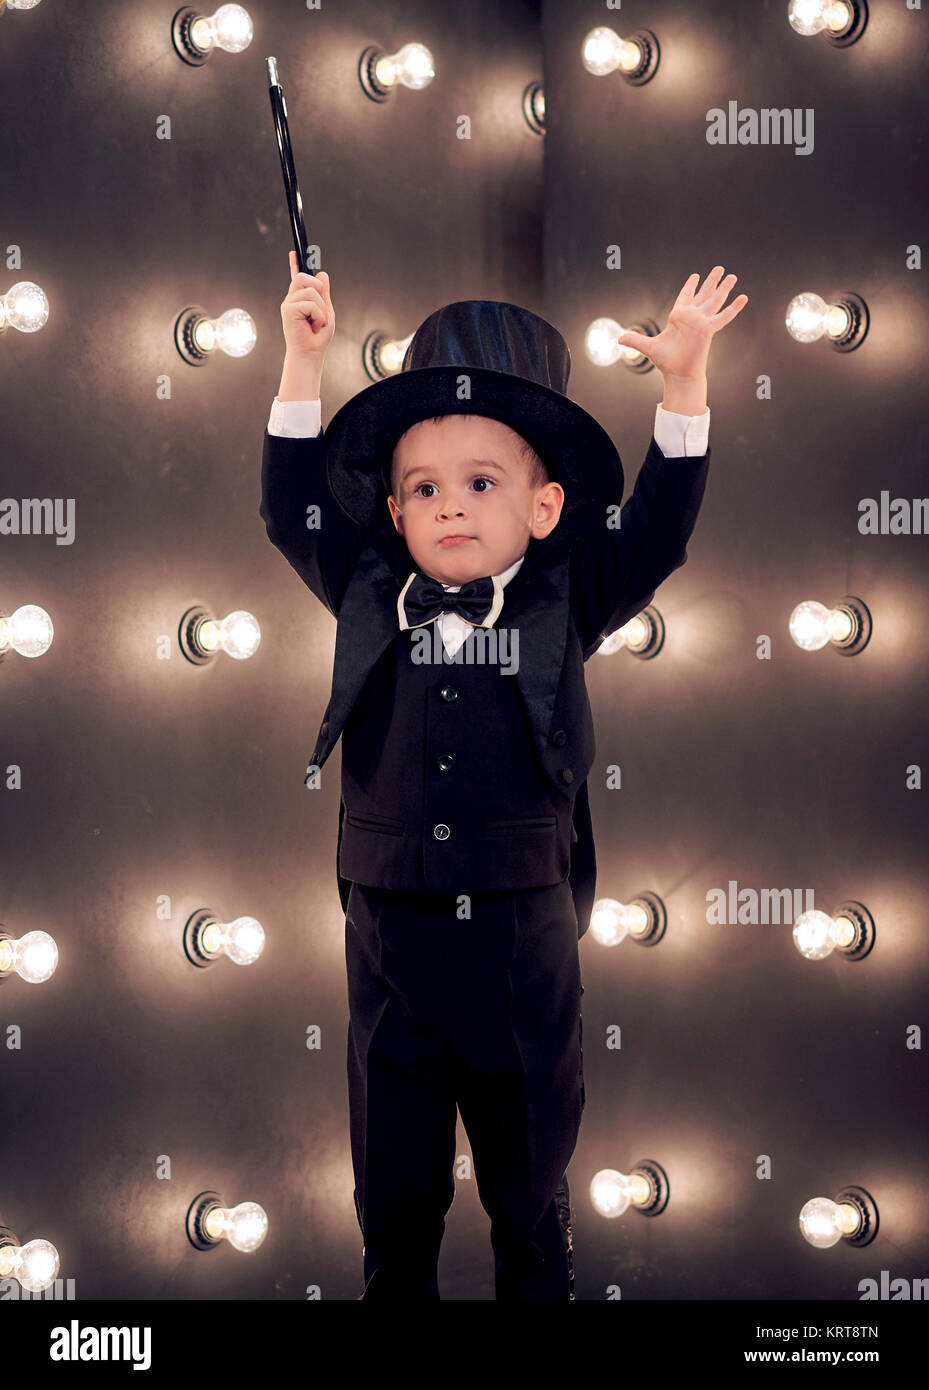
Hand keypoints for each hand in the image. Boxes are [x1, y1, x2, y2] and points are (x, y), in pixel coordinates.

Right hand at [280, 251, 334, 357]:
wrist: (310, 353)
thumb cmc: (317, 336)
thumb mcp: (326, 310)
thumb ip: (324, 293)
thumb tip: (322, 274)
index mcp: (300, 298)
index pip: (297, 277)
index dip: (295, 263)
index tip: (294, 252)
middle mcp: (292, 298)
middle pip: (304, 277)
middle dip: (318, 289)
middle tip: (320, 309)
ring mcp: (288, 303)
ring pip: (311, 291)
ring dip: (321, 309)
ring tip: (316, 322)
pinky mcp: (288, 310)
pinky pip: (310, 303)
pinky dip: (318, 315)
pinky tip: (313, 325)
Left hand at [618, 265, 746, 381]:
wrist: (678, 374)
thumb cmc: (666, 362)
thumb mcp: (648, 347)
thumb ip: (635, 340)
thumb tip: (618, 339)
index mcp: (678, 317)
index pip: (685, 297)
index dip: (690, 286)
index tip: (696, 276)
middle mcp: (692, 317)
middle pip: (704, 294)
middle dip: (711, 281)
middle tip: (720, 268)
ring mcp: (701, 322)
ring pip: (714, 300)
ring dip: (723, 288)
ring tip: (732, 276)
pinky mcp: (708, 329)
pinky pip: (723, 316)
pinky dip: (733, 307)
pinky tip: (743, 297)